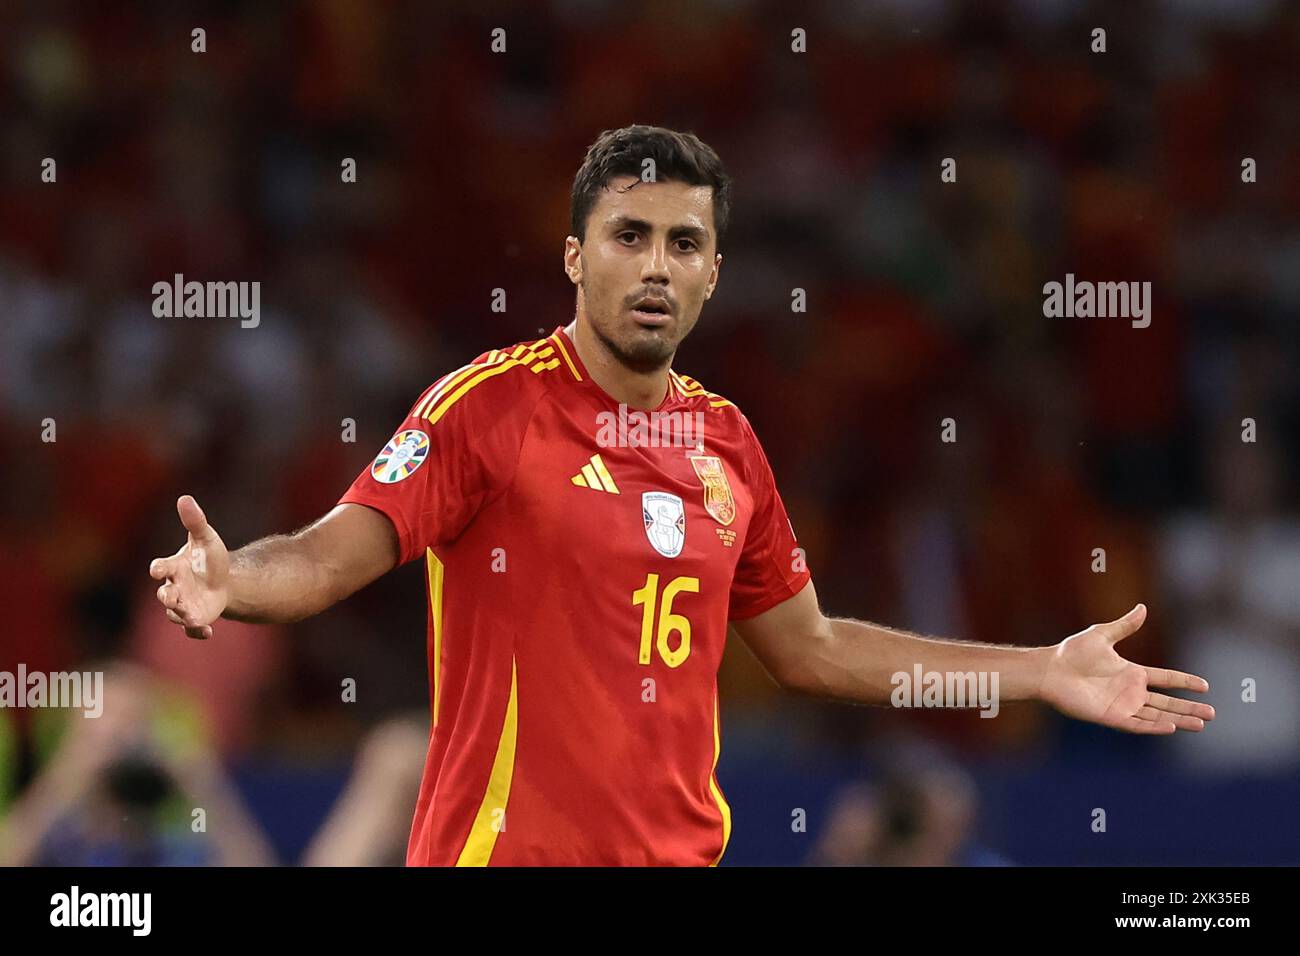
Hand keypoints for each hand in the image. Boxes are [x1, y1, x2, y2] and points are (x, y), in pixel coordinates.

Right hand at [149, 495, 229, 639]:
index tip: (158, 569)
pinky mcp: (195, 617)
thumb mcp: (206, 538)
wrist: (223, 579)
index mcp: (173, 568)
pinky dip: (197, 632)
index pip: (160, 568)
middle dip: (168, 597)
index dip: (158, 569)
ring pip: (176, 613)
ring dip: (182, 615)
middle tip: (172, 597)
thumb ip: (195, 521)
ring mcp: (183, 605)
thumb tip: (185, 498)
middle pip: (165, 595)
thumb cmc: (208, 558)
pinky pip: (191, 629)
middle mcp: (174, 588)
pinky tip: (208, 632)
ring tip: (192, 617)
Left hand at [1039, 604, 1214, 733]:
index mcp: (1131, 673)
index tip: (1205, 685)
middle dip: (1189, 708)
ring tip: (1201, 724)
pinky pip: (1138, 724)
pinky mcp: (1111, 717)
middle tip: (1212, 713)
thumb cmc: (1072, 652)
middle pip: (1167, 702)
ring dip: (1179, 720)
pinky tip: (1171, 727)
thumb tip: (1142, 607)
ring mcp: (1122, 705)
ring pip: (1157, 716)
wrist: (1050, 670)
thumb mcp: (1102, 635)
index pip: (1166, 679)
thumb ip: (1124, 625)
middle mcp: (1130, 692)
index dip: (1184, 682)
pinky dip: (1154, 727)